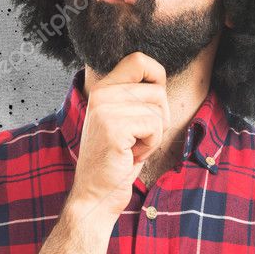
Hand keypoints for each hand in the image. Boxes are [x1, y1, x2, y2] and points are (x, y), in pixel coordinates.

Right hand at [69, 52, 169, 218]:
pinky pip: (154, 126)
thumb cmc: (116, 159)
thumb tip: (159, 78)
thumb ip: (133, 97)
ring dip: (154, 135)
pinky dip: (150, 145)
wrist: (95, 194)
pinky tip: (131, 155)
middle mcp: (101, 94)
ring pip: (158, 110)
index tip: (153, 104)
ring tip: (132, 147)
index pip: (139, 59)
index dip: (157, 76)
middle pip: (157, 90)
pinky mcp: (113, 127)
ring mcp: (105, 110)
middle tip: (139, 137)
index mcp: (102, 88)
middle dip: (159, 117)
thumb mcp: (122, 120)